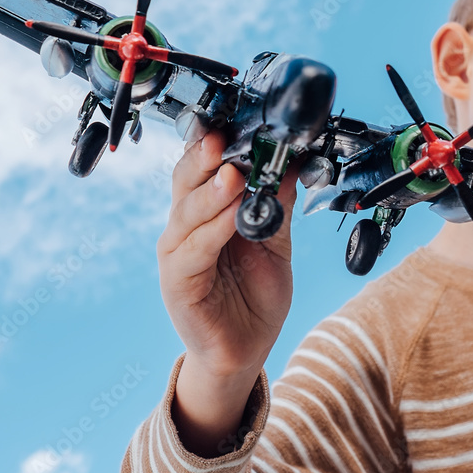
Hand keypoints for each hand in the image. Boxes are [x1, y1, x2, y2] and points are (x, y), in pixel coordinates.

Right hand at [157, 128, 299, 381]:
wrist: (245, 351)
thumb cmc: (254, 298)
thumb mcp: (276, 243)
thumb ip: (279, 205)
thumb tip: (293, 163)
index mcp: (207, 212)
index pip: (202, 168)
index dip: (212, 143)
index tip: (231, 122)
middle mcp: (187, 228)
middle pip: (187, 181)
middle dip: (204, 157)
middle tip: (223, 138)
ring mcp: (179, 254)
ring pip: (187, 212)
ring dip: (211, 192)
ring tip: (233, 175)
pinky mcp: (178, 282)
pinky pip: (194, 250)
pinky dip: (213, 231)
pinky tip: (230, 218)